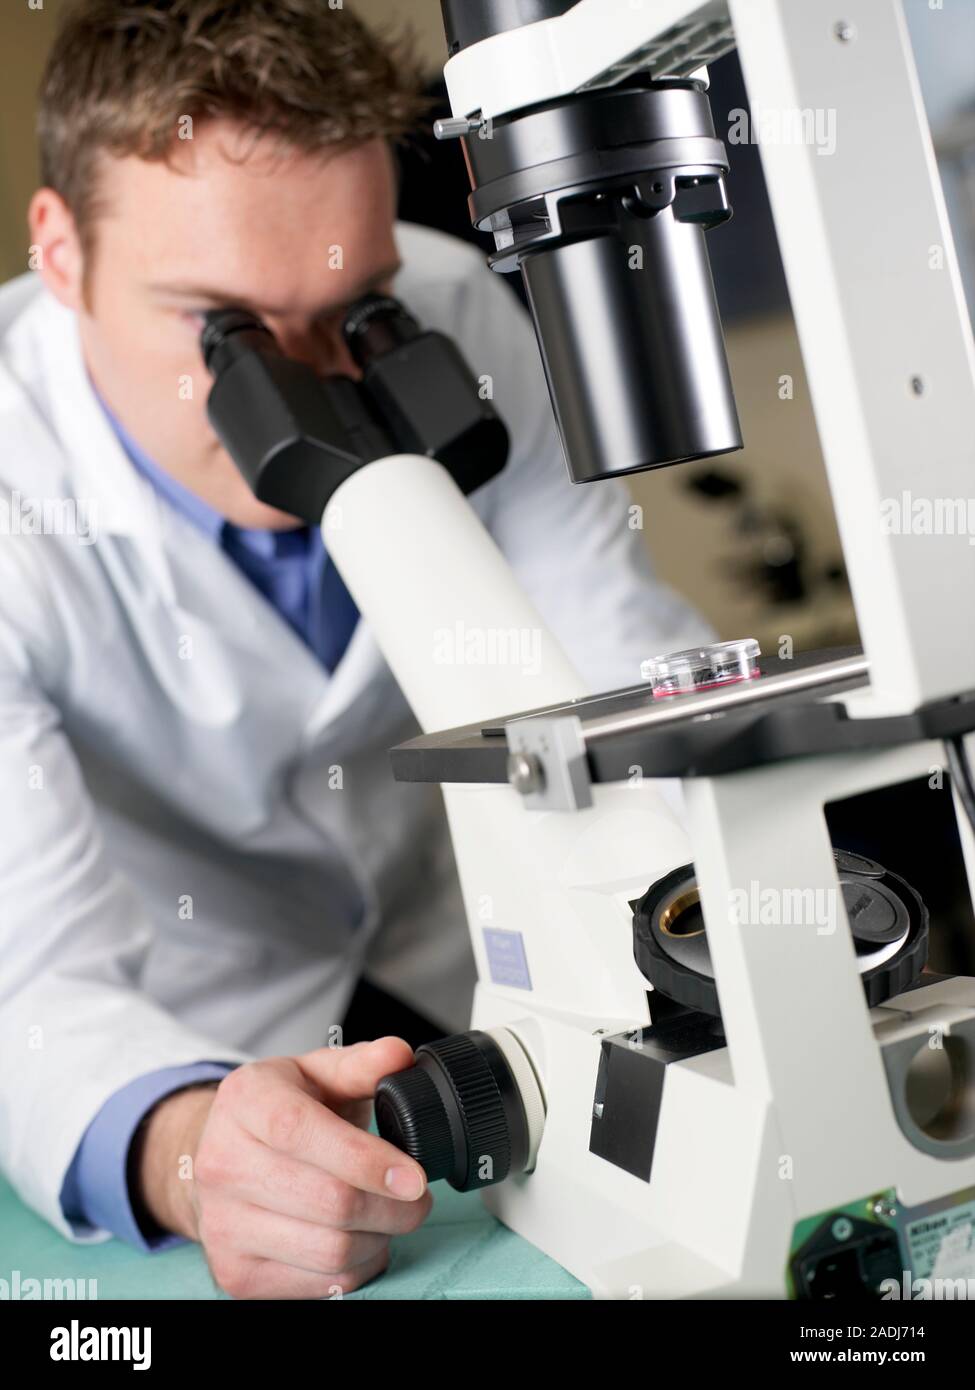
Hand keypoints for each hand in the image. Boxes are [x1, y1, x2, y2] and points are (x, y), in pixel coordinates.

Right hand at [136, 1038, 430, 1297]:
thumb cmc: (278, 1112)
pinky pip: (322, 1285)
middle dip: (392, 1206)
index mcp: (244, 1102)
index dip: (365, 1159)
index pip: (302, 1133)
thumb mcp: (315, 1074)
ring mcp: (223, 1226)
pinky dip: (357, 1266)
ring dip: (380, 1237)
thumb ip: (360, 1064)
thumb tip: (399, 1057)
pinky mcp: (237, 1275)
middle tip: (417, 1197)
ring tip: (390, 1215)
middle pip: (328, 1201)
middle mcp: (222, 1164)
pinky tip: (360, 1238)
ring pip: (331, 1249)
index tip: (414, 1176)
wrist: (222, 1159)